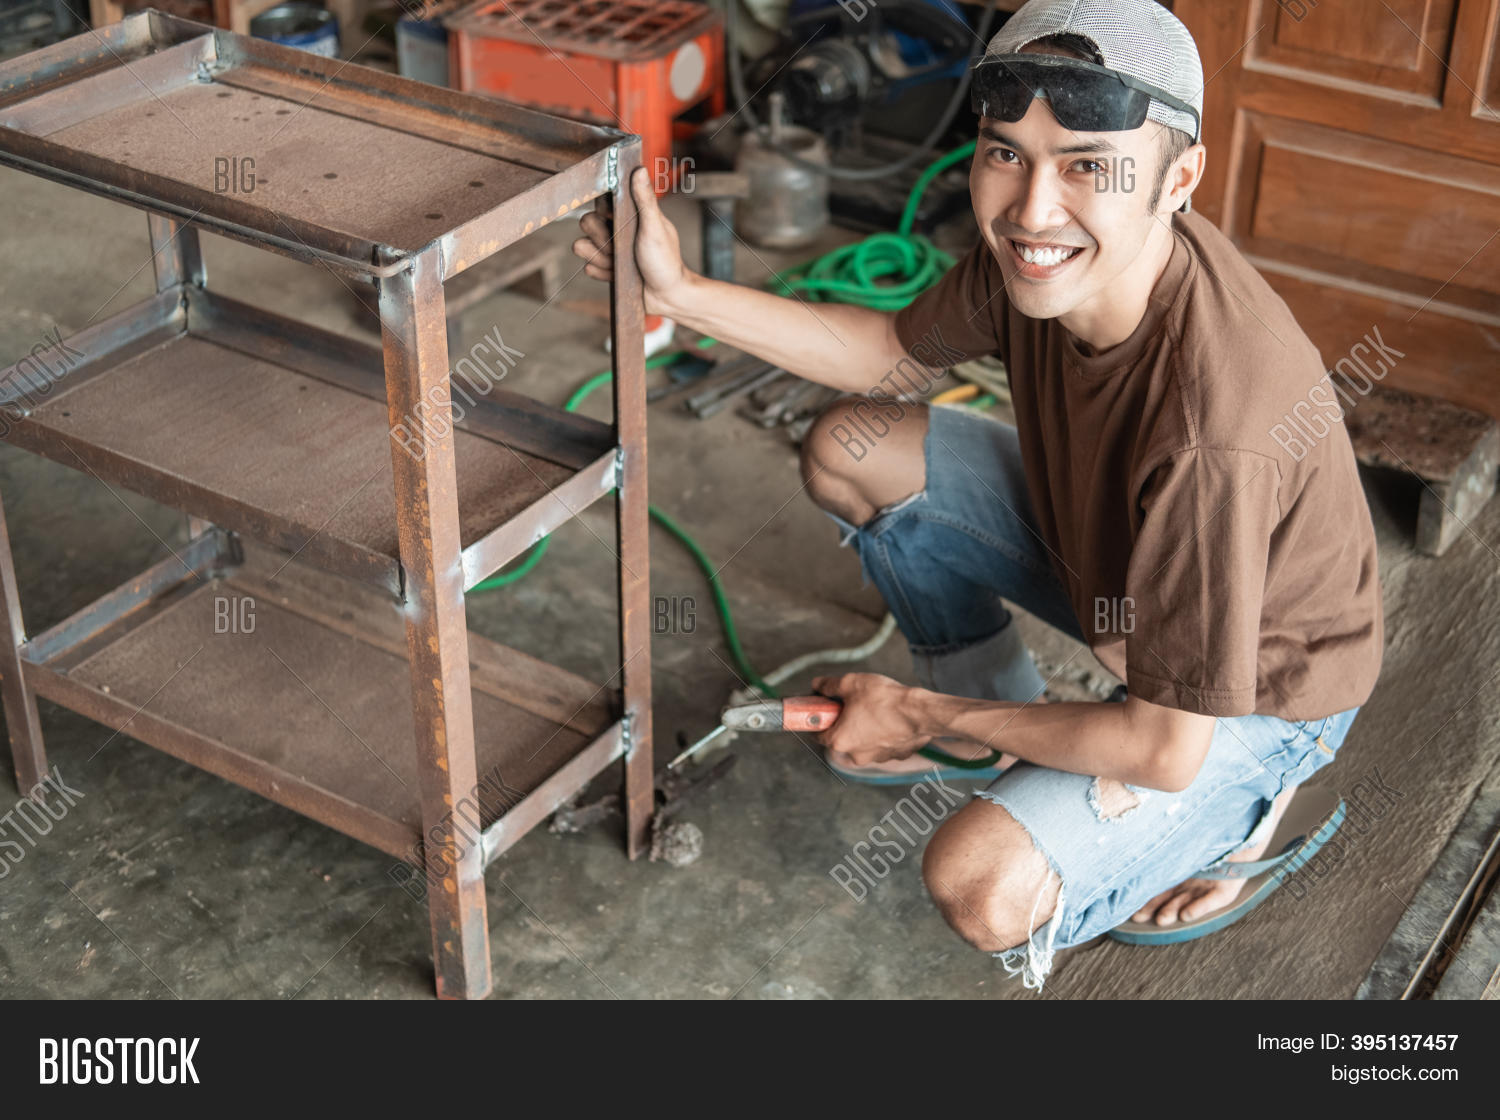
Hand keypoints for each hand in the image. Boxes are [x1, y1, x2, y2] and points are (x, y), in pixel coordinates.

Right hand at [573, 166, 690, 315]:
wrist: (667, 297)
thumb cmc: (666, 261)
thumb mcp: (655, 227)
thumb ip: (645, 200)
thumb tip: (640, 170)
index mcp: (629, 215)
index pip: (601, 201)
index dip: (603, 211)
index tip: (612, 219)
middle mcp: (617, 230)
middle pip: (586, 222)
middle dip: (600, 238)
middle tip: (619, 247)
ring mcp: (610, 250)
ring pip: (583, 246)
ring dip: (600, 258)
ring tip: (619, 264)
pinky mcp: (606, 269)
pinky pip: (589, 268)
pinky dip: (602, 273)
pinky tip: (617, 275)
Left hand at [810, 673, 931, 765]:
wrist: (920, 712)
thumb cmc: (884, 700)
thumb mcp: (850, 683)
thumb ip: (829, 686)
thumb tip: (818, 685)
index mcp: (839, 741)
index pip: (817, 734)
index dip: (819, 719)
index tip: (824, 709)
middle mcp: (855, 755)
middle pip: (842, 738)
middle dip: (845, 722)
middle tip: (853, 704)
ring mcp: (877, 758)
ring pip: (864, 742)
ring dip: (865, 729)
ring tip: (875, 709)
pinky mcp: (895, 756)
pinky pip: (883, 744)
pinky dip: (884, 734)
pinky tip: (890, 718)